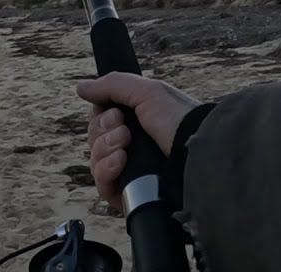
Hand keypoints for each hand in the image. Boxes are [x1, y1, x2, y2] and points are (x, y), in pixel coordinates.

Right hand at [76, 72, 199, 210]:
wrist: (200, 154)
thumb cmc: (180, 120)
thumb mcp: (148, 91)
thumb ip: (111, 85)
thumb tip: (81, 87)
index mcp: (137, 124)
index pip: (100, 121)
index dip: (100, 117)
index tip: (116, 113)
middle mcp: (132, 148)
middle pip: (94, 140)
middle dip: (103, 132)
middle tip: (124, 130)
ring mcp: (130, 172)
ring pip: (94, 161)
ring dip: (104, 149)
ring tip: (125, 145)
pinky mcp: (128, 195)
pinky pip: (102, 184)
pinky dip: (105, 170)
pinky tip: (121, 161)